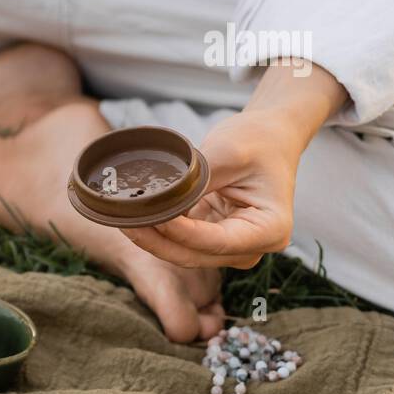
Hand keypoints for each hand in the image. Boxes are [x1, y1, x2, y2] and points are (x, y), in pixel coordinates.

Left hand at [121, 59, 347, 268]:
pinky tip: (134, 217)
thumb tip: (158, 203)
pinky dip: (158, 232)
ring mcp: (232, 248)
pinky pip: (180, 242)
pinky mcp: (213, 241)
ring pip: (183, 253)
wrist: (268, 138)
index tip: (151, 215)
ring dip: (152, 238)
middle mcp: (253, 248)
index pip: (216, 241)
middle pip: (195, 255)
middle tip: (124, 220)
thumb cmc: (256, 141)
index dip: (180, 233)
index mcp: (270, 230)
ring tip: (122, 217)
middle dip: (157, 240)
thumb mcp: (228, 153)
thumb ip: (196, 182)